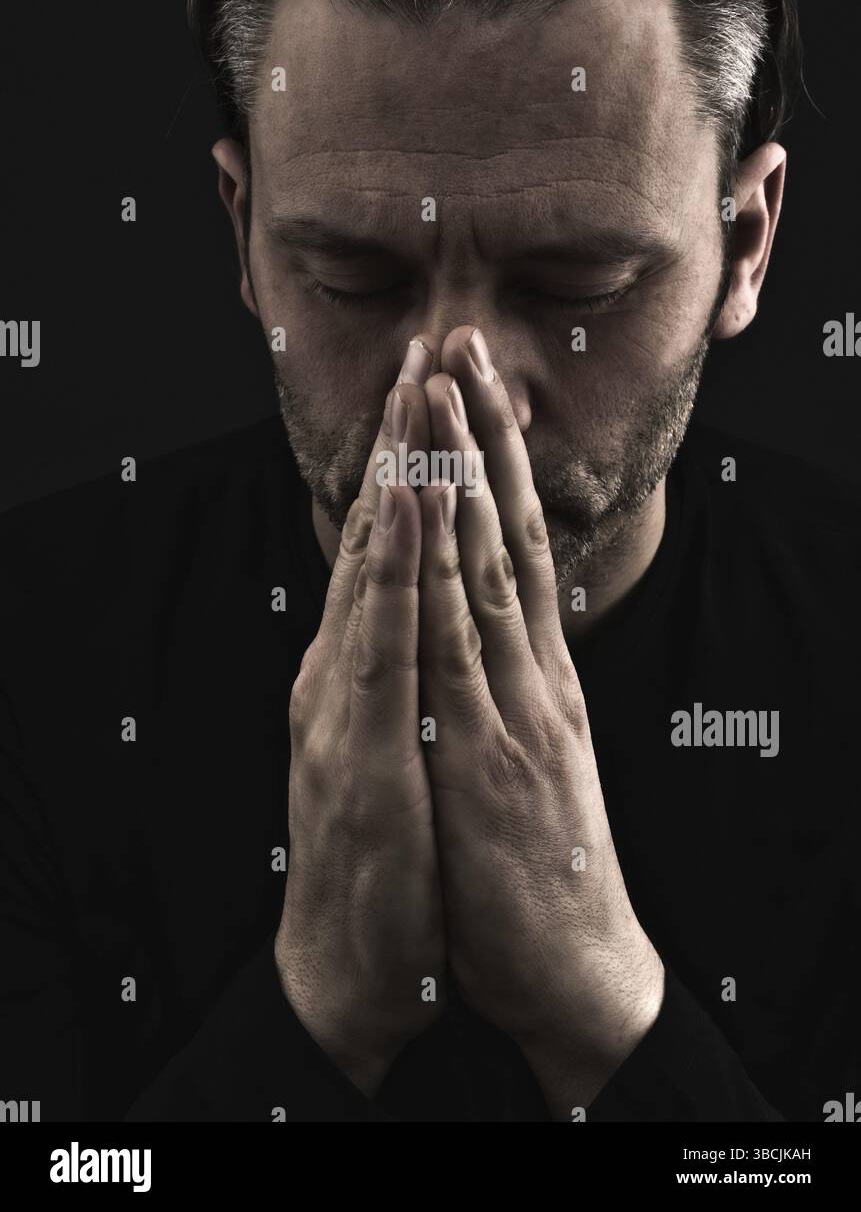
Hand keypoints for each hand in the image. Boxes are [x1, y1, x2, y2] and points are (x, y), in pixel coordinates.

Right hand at [275, 340, 445, 1096]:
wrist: (354, 962)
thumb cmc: (387, 852)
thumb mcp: (398, 739)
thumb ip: (401, 671)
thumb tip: (421, 611)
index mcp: (362, 665)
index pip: (389, 546)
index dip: (411, 461)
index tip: (435, 384)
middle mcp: (345, 667)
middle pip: (377, 537)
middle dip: (401, 438)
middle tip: (421, 345)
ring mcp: (345, 702)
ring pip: (373, 570)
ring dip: (396, 475)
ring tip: (413, 392)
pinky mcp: (357, 746)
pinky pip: (382, 642)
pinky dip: (394, 567)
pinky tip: (408, 508)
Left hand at [417, 326, 664, 1116]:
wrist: (574, 966)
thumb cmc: (541, 862)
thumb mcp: (525, 753)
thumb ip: (507, 685)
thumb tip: (485, 626)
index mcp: (538, 669)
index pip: (516, 541)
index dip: (494, 459)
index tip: (472, 383)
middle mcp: (536, 670)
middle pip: (508, 529)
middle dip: (482, 432)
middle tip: (463, 341)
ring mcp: (518, 706)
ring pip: (489, 568)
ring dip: (464, 474)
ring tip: (446, 391)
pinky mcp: (492, 755)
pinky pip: (461, 649)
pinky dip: (443, 574)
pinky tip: (428, 514)